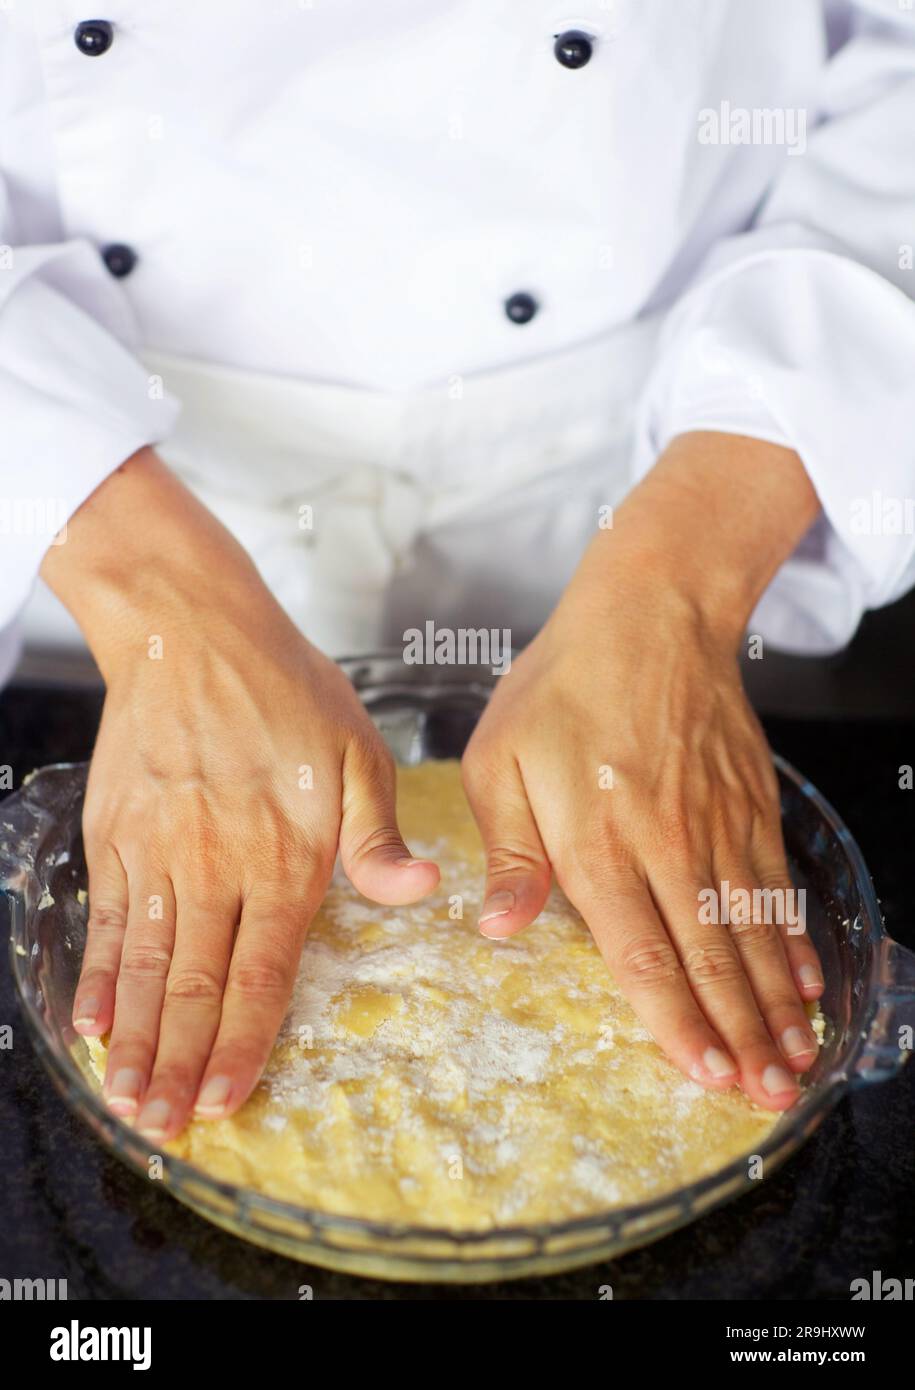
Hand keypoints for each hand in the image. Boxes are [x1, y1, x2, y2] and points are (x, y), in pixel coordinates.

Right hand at [43, 449, 438, 1138]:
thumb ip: (378, 835)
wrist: (190, 629)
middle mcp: (215, 868)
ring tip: (126, 1101)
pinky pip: (105, 921)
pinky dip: (98, 977)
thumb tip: (420, 894)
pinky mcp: (117, 835)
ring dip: (136, 1041)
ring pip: (144, 967)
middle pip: (194, 987)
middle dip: (180, 1066)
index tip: (227, 1101)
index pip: (261, 973)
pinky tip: (92, 1023)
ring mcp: (157, 854)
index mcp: (283, 857)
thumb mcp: (358, 751)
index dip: (241, 1043)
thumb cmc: (285, 688)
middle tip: (165, 1130)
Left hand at [461, 433, 824, 1109]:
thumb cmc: (562, 686)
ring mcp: (717, 826)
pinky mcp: (750, 804)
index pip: (641, 954)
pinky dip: (792, 938)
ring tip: (796, 1061)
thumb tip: (499, 928)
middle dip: (739, 1036)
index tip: (703, 1076)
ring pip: (751, 931)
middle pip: (709, 958)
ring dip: (775, 1003)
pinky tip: (806, 980)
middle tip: (765, 1096)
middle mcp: (666, 845)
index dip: (675, 1022)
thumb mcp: (501, 758)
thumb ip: (509, 850)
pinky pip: (775, 885)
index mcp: (597, 843)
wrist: (650, 611)